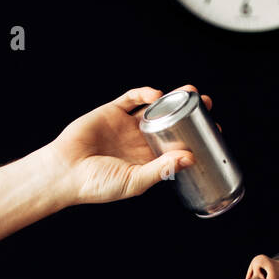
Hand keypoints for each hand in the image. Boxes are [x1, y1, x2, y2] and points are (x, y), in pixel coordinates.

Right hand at [44, 84, 213, 205]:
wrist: (65, 172)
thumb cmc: (97, 185)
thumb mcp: (135, 182)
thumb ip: (161, 170)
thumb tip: (190, 157)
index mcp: (147, 161)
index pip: (177, 146)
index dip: (195, 138)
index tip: (214, 133)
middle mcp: (139, 142)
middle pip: (171, 123)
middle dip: (189, 113)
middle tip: (208, 106)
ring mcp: (125, 125)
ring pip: (155, 107)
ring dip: (172, 98)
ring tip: (191, 93)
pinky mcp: (111, 112)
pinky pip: (131, 98)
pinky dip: (144, 93)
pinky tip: (156, 94)